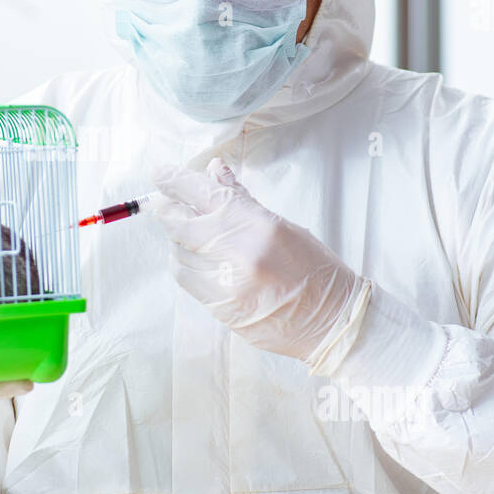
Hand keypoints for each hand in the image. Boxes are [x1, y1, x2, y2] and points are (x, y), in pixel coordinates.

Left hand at [152, 159, 370, 371]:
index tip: (160, 174)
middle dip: (167, 210)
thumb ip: (241, 200)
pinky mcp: (220, 309)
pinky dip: (185, 265)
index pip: (204, 194)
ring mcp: (227, 285)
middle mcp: (239, 254)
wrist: (333, 322)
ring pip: (179, 254)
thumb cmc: (316, 271)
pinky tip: (195, 259)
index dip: (175, 181)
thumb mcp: (282, 226)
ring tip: (189, 235)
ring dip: (177, 240)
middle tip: (164, 203)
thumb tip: (214, 171)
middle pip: (180, 224)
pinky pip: (187, 280)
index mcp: (258, 226)